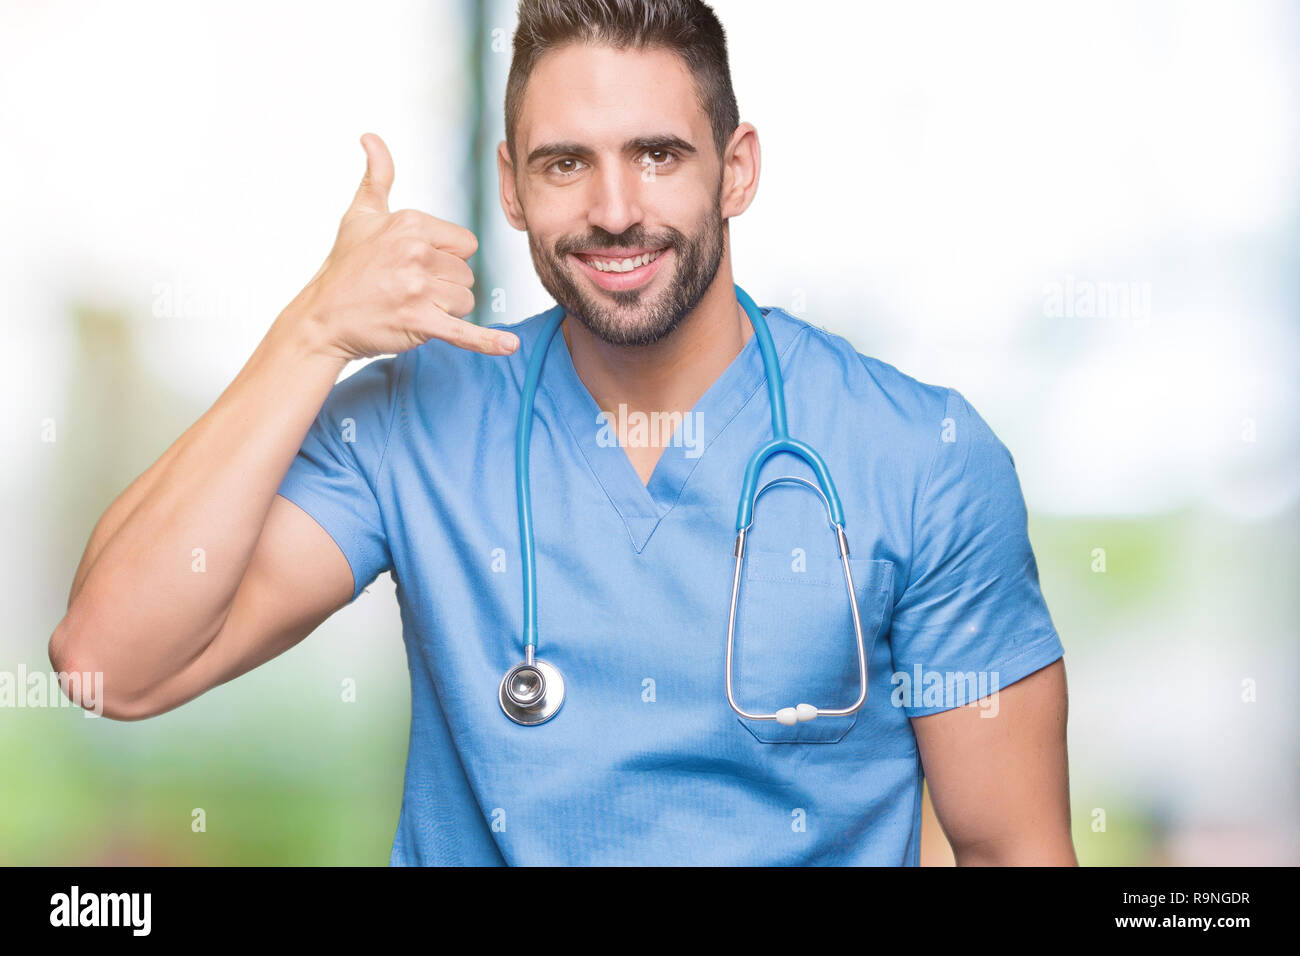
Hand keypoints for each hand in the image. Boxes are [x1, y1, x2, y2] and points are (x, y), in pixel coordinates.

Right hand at [299, 133, 517, 359]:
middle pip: (467, 273)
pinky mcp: (419, 321)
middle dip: (446, 285)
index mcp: (412, 224)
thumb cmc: (345, 266)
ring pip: (466, 300)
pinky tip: (509, 347)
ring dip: (446, 310)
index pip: (465, 244)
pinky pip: (464, 331)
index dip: (447, 258)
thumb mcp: (360, 214)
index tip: (416, 264)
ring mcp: (417, 288)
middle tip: (409, 289)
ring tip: (411, 306)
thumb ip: (377, 175)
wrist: (322, 316)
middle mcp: (416, 252)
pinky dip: (487, 341)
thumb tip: (370, 137)